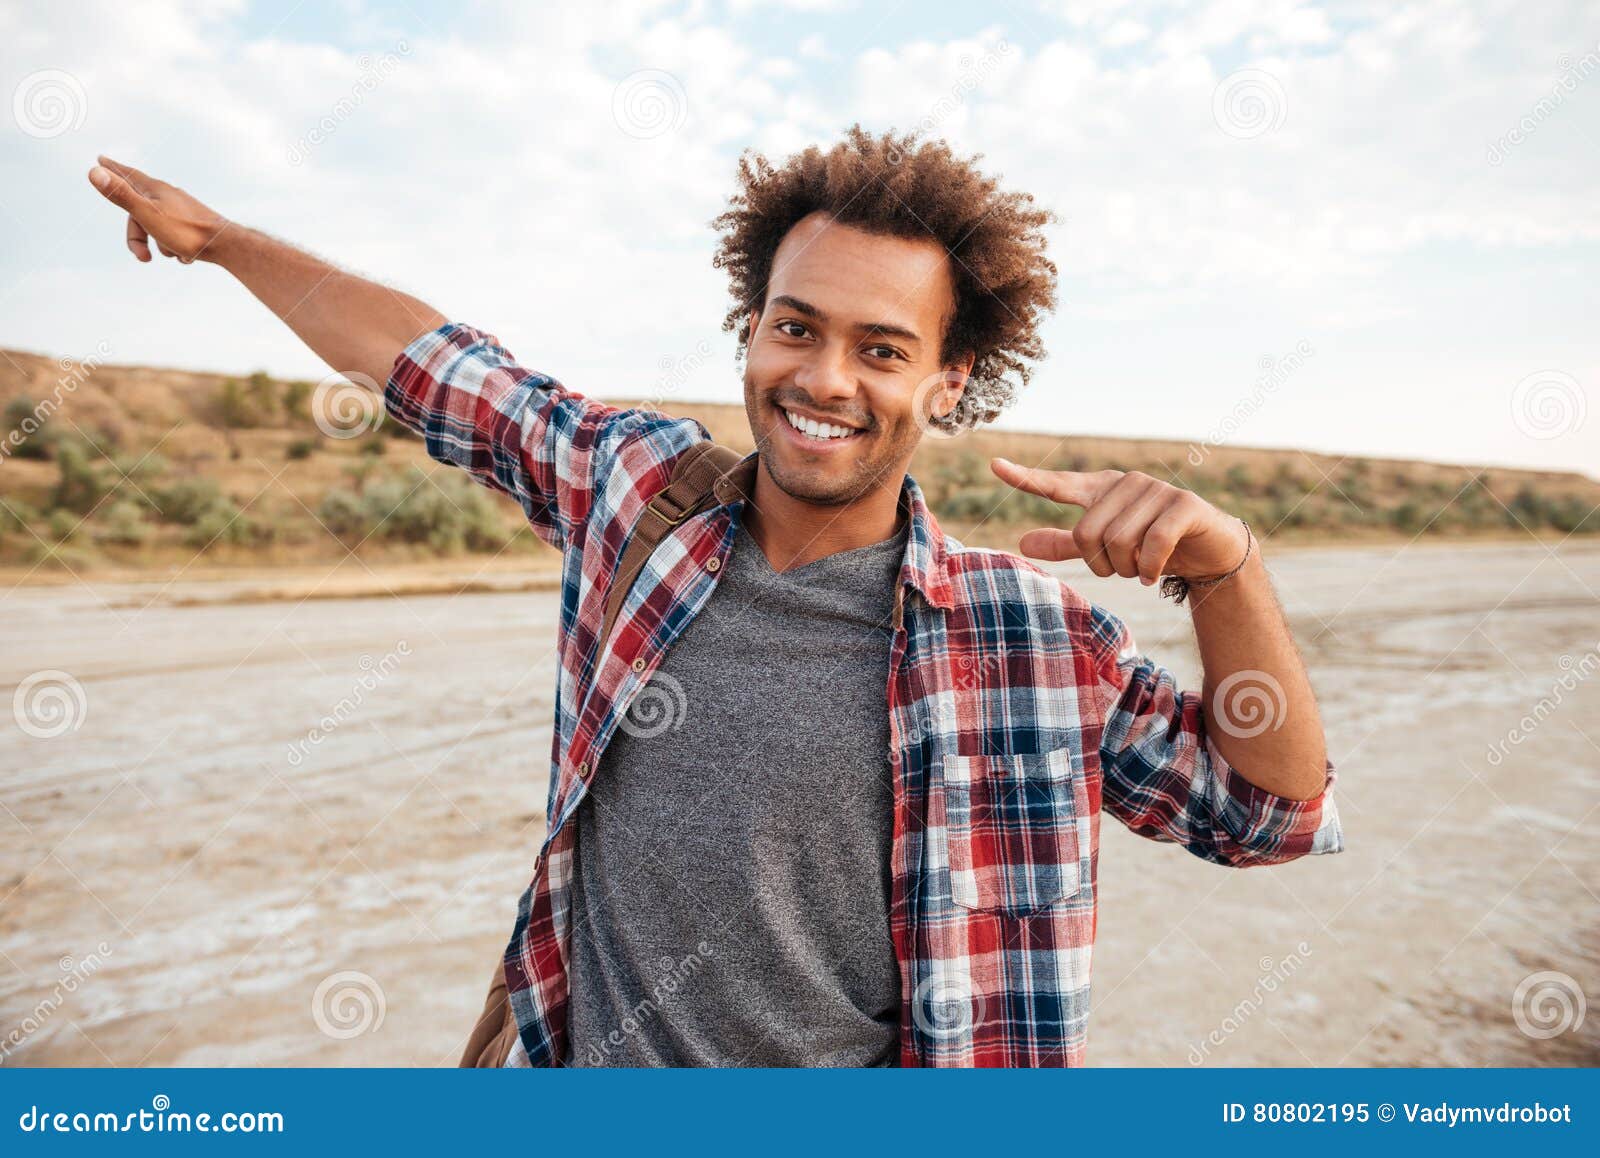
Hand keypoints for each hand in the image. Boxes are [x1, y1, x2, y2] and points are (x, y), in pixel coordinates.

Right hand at [86, 155, 228, 263]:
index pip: (127, 174)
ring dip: (162, 246)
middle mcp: (168, 195)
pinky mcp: (194, 223)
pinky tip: (188, 255)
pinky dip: (177, 249)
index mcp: (154, 189)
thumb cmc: (186, 231)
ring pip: (157, 228)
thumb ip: (120, 195)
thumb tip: (94, 171)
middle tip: (143, 258)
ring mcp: (182, 209)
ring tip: (176, 250)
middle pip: (138, 214)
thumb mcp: (146, 214)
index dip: (111, 170)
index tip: (101, 159)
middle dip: (138, 239)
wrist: (226, 246)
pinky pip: (175, 237)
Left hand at [990, 457, 1248, 585]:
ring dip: (1129, 568)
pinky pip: (1151, 543)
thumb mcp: (1105, 549)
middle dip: (1103, 564)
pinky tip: (1155, 574)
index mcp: (1103, 491)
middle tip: (1125, 568)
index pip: (1059, 485)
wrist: (1210, 553)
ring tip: (1144, 568)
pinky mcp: (1184, 505)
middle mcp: (1127, 484)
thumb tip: (1021, 543)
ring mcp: (1156, 491)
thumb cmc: (1154, 547)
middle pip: (1087, 533)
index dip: (1027, 478)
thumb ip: (1066, 545)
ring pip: (1118, 541)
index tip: (994, 465)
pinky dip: (1150, 568)